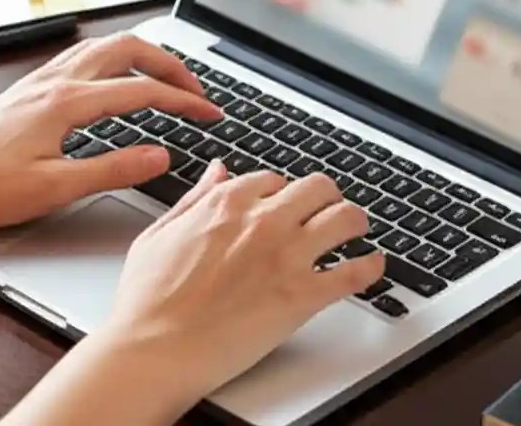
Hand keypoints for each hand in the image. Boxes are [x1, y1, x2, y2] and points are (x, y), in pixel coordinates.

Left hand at [0, 33, 220, 230]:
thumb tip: (160, 156)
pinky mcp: (31, 88)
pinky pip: (84, 56)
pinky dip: (116, 60)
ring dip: (145, 57)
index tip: (210, 113)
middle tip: (196, 91)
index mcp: (67, 103)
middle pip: (129, 50)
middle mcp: (56, 82)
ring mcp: (42, 80)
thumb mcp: (56, 188)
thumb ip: (114, 169)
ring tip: (168, 79)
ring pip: (105, 47)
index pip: (142, 92)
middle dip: (172, 66)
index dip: (184, 102)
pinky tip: (118, 79)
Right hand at [0, 165, 383, 425]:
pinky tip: (374, 266)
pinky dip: (372, 267)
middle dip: (326, 196)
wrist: (153, 351)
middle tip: (328, 210)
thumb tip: (217, 170)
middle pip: (318, 188)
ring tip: (357, 231)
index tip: (285, 204)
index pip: (273, 179)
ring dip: (355, 221)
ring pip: (345, 217)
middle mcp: (263, 222)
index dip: (283, 191)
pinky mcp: (304, 295)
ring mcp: (287, 257)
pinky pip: (355, 272)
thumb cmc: (146, 302)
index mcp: (226, 204)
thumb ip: (194, 198)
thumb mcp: (159, 234)